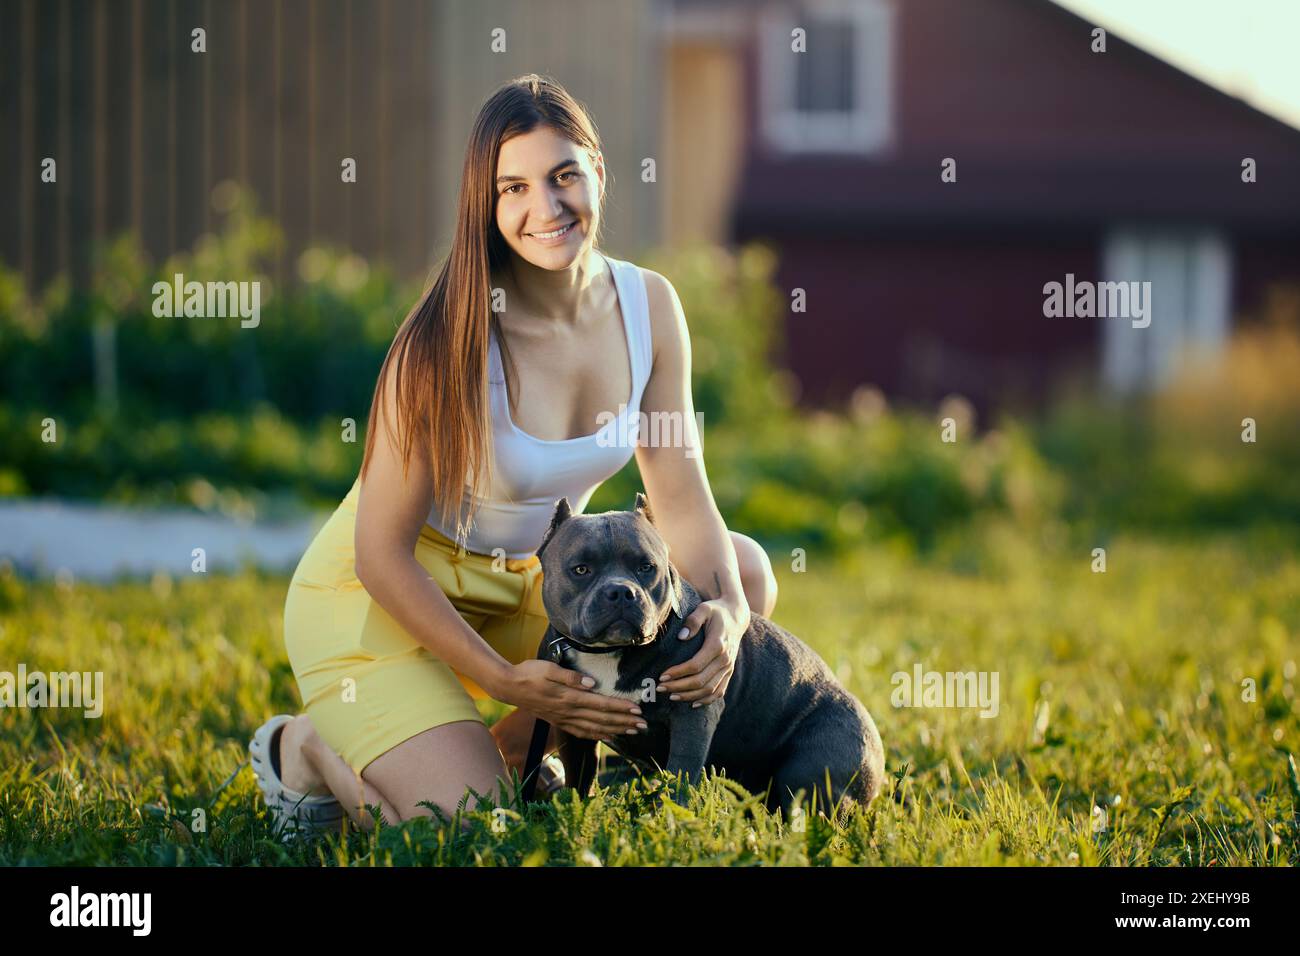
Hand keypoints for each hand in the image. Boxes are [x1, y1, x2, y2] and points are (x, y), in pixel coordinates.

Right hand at [499, 659, 645, 741]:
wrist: (509, 687)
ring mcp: (563, 719)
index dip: (620, 708)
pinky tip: (609, 736)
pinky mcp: (559, 721)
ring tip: (633, 731)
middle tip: (643, 724)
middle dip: (624, 722)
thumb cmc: (529, 673)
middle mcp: (568, 711)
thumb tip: (591, 683)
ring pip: (594, 728)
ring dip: (615, 730)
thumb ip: (569, 676)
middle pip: (602, 719)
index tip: (637, 709)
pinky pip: (582, 732)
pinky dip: (598, 735)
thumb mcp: (548, 668)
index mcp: (568, 697)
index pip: (600, 704)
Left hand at [657, 598, 748, 706]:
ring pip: (710, 689)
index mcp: (717, 645)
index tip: (662, 676)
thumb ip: (693, 621)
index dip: (678, 673)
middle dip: (679, 687)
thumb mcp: (704, 609)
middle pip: (701, 681)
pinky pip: (720, 692)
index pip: (695, 665)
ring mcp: (728, 667)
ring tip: (671, 696)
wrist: (736, 617)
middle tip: (660, 688)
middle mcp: (725, 659)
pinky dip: (706, 700)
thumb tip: (681, 637)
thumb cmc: (716, 611)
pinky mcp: (729, 672)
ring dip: (690, 696)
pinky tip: (692, 704)